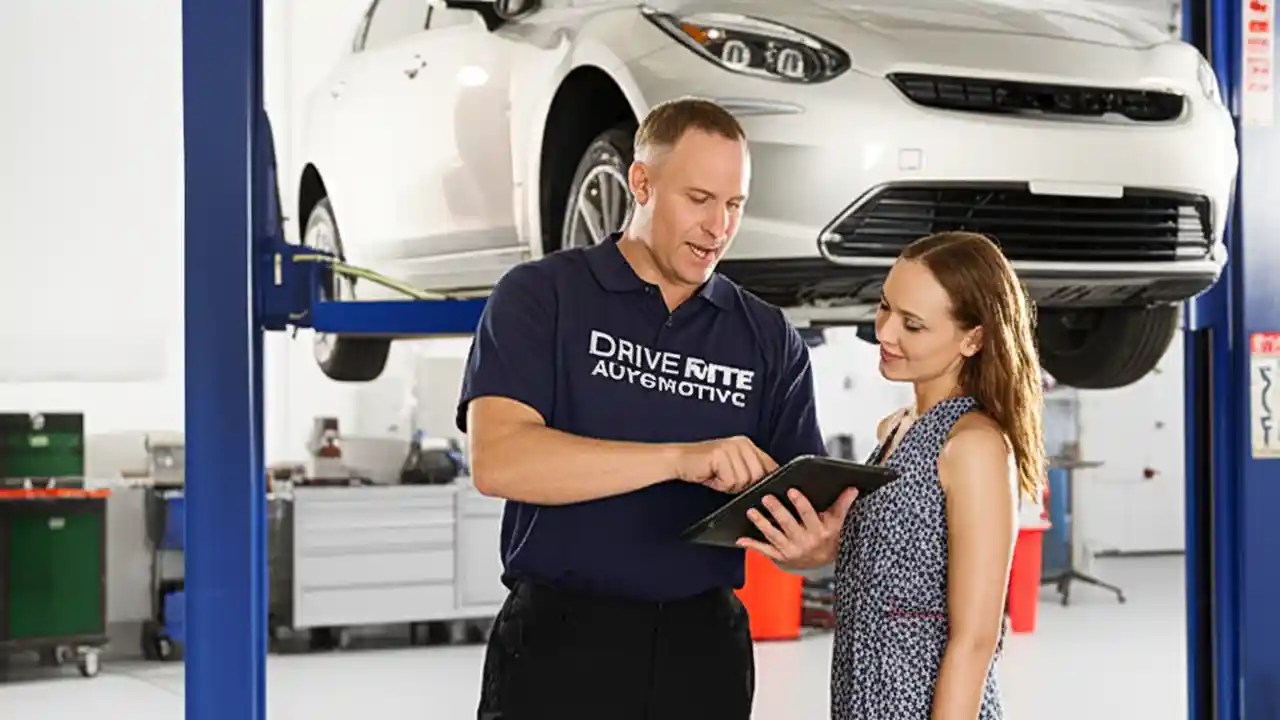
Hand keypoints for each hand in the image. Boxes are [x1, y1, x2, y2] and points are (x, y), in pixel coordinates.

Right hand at [674, 436, 777, 493]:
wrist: (680, 461)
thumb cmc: (707, 468)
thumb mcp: (733, 468)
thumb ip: (751, 471)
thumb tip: (770, 484)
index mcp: (748, 444)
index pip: (770, 464)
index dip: (767, 479)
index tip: (763, 489)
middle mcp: (742, 443)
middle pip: (758, 475)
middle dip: (743, 485)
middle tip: (726, 480)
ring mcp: (731, 447)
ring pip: (744, 480)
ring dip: (729, 485)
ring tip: (717, 477)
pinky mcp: (720, 455)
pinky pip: (730, 481)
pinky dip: (720, 485)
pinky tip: (712, 476)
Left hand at [736, 486, 859, 569]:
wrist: (821, 563)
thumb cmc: (828, 538)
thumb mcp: (837, 522)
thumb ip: (843, 504)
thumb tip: (852, 488)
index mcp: (819, 531)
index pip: (809, 515)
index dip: (800, 503)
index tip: (791, 491)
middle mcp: (804, 542)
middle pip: (788, 524)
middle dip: (777, 511)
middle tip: (766, 498)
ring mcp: (790, 550)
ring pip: (774, 535)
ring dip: (762, 523)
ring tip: (752, 512)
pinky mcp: (779, 556)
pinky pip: (764, 551)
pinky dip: (752, 545)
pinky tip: (741, 539)